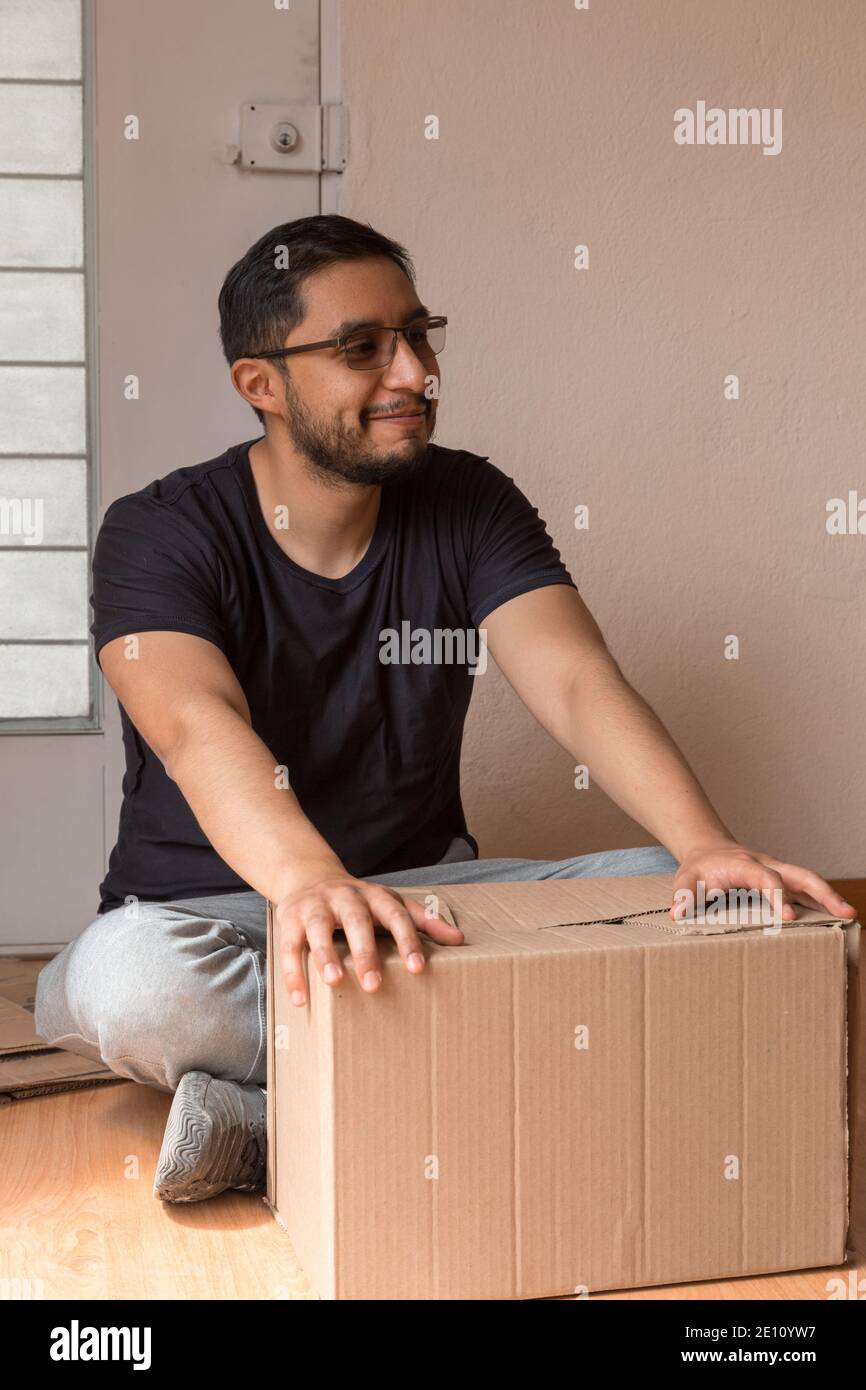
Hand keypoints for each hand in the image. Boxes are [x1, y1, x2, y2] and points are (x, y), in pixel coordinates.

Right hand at [275, 870, 464, 1006]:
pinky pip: (290, 947)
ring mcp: (315, 907)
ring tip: (334, 982)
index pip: (396, 915)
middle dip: (365, 952)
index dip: (407, 940)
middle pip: (357, 921)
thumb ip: (423, 921)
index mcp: (375, 896)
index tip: (418, 968)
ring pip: (319, 929)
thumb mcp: (390, 904)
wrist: (308, 876)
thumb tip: (460, 940)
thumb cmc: (359, 901)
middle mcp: (345, 897)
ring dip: (325, 956)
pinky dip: (293, 973)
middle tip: (374, 985)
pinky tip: (301, 999)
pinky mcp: (290, 919)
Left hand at [669, 839, 857, 921]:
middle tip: (844, 911)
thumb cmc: (699, 867)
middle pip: (801, 874)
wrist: (708, 849)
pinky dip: (822, 901)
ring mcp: (779, 873)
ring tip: (850, 916)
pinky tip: (837, 917)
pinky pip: (806, 889)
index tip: (788, 916)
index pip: (767, 878)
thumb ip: (683, 895)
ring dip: (830, 897)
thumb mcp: (686, 878)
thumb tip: (677, 913)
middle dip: (823, 892)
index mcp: (746, 865)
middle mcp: (768, 866)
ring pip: (809, 881)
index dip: (779, 896)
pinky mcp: (783, 881)